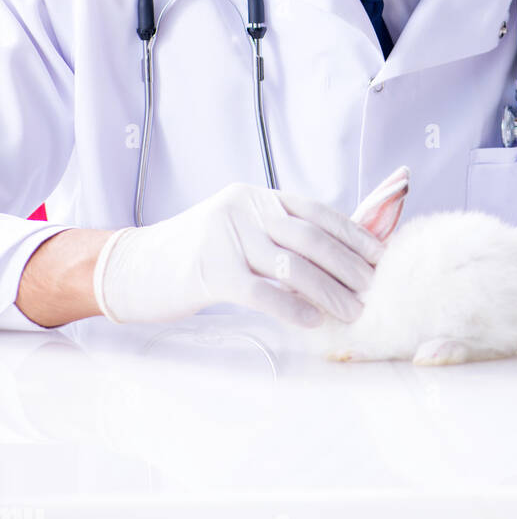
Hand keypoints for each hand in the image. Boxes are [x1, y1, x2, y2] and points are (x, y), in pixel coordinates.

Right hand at [93, 182, 389, 327]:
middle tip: (374, 289)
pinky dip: (292, 308)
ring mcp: (225, 237)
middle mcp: (243, 208)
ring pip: (291, 265)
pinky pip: (261, 292)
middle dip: (349, 265)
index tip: (381, 256)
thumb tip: (340, 257)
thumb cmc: (196, 256)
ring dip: (330, 291)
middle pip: (310, 238)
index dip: (353, 234)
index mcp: (256, 196)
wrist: (133, 267)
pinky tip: (314, 322)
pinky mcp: (209, 270)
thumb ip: (281, 238)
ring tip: (353, 311)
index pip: (316, 212)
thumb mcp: (240, 233)